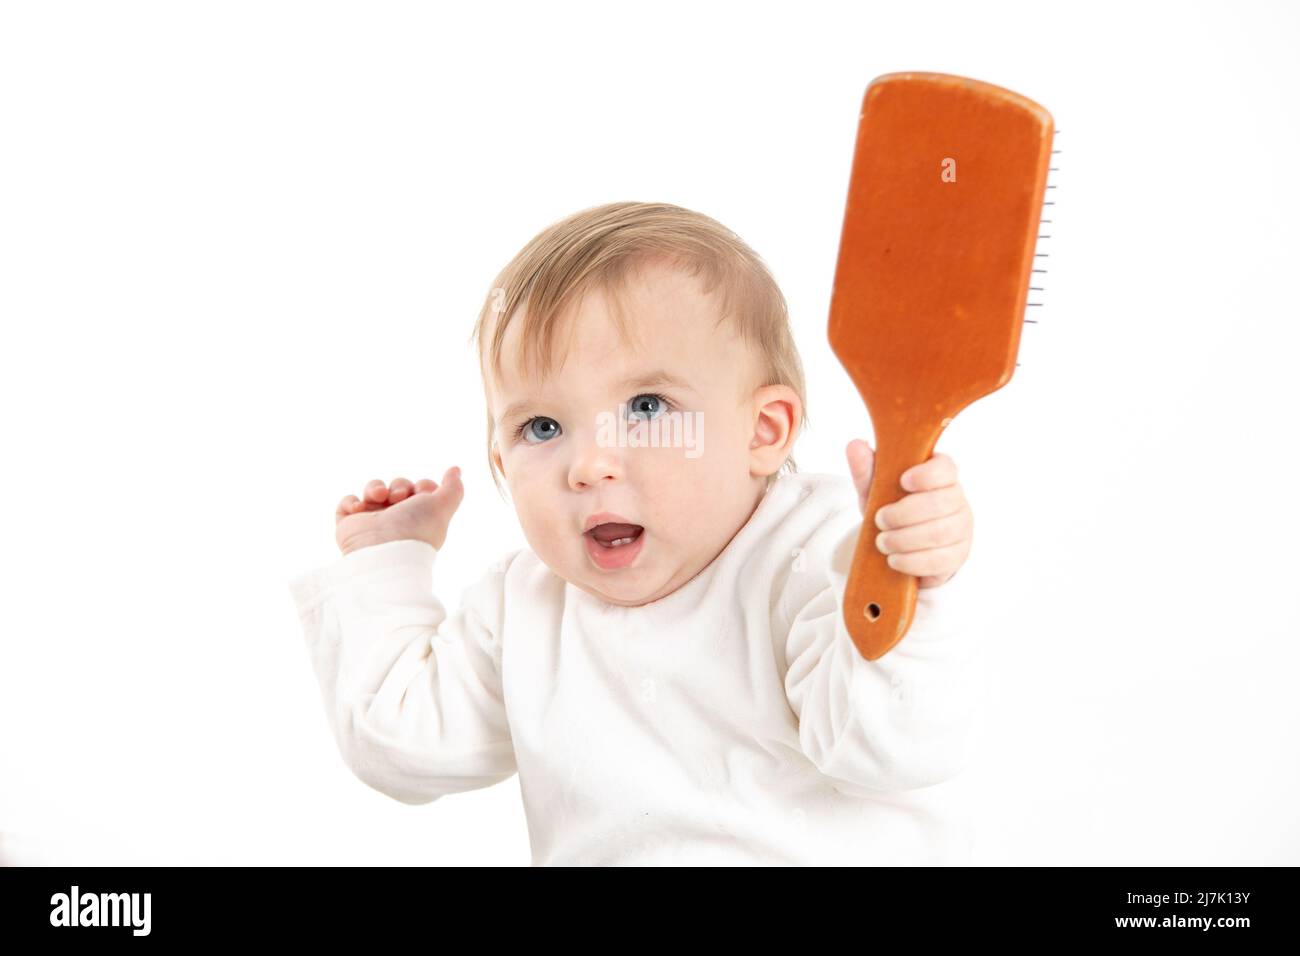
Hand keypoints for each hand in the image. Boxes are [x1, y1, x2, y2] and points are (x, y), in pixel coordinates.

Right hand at [334, 467, 463, 555]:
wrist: (382, 553)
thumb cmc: (415, 530)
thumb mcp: (442, 506)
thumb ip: (453, 488)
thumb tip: (456, 470)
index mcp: (420, 517)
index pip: (421, 489)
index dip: (422, 485)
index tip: (422, 491)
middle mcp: (397, 519)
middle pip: (398, 486)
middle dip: (399, 485)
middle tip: (398, 497)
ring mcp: (372, 521)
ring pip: (373, 490)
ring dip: (374, 487)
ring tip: (378, 497)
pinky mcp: (350, 525)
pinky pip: (347, 503)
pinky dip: (351, 502)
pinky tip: (359, 510)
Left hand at [845, 440, 971, 588]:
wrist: (901, 546)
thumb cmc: (892, 509)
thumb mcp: (875, 490)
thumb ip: (867, 470)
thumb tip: (855, 444)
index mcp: (940, 475)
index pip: (945, 468)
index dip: (927, 475)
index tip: (903, 481)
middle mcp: (956, 498)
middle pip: (942, 503)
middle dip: (905, 514)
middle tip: (879, 520)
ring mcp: (961, 528)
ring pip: (940, 533)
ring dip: (904, 539)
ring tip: (882, 542)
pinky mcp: (957, 555)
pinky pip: (940, 560)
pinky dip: (912, 561)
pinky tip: (894, 559)